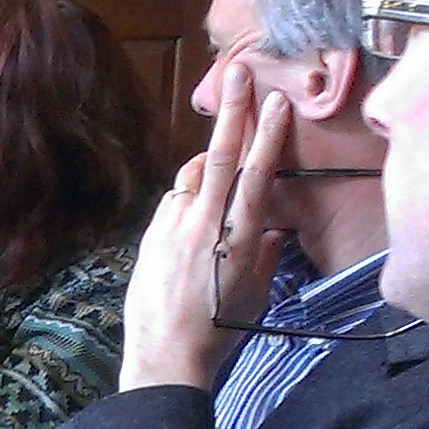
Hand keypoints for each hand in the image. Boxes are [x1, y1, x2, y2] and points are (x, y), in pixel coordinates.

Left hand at [122, 66, 288, 391]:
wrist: (165, 355)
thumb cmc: (220, 330)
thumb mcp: (255, 293)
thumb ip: (265, 253)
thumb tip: (274, 228)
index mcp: (239, 237)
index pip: (257, 174)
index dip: (269, 135)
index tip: (278, 101)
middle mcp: (204, 224)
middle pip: (221, 156)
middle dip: (233, 111)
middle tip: (239, 73)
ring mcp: (172, 227)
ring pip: (193, 177)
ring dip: (209, 161)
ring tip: (223, 155)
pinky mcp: (151, 237)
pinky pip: (173, 202)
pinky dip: (187, 196)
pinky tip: (195, 207)